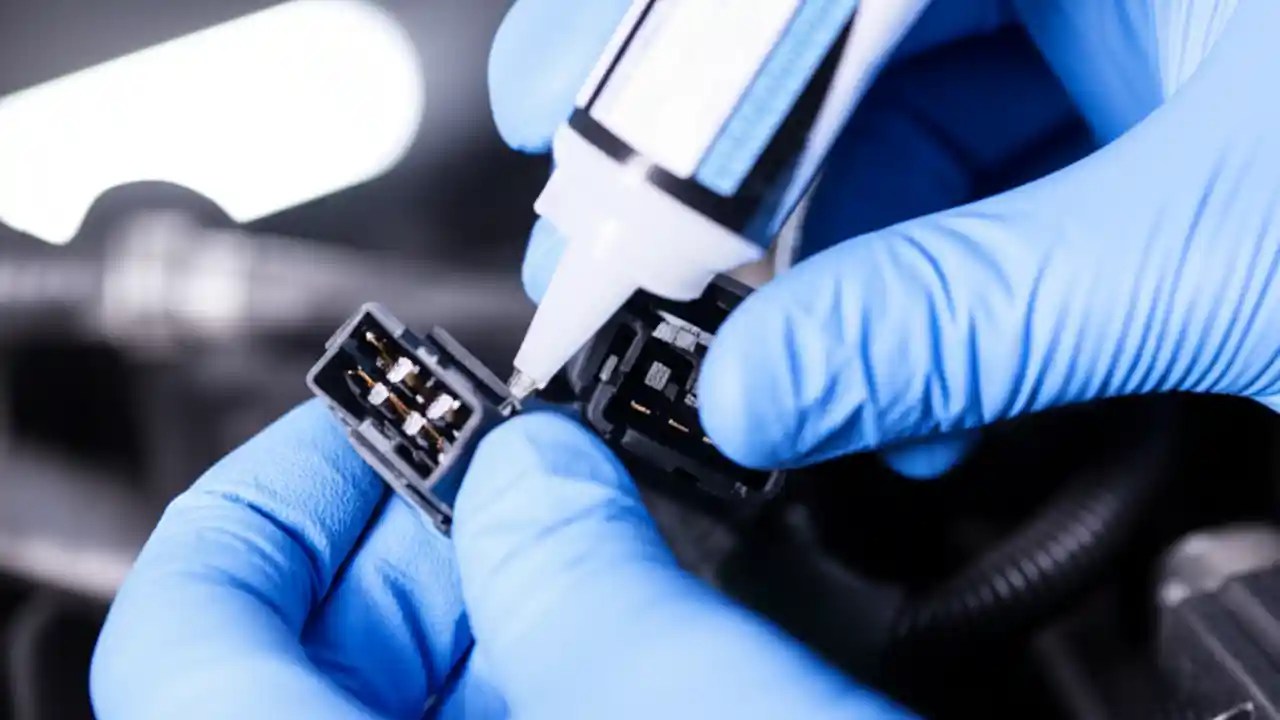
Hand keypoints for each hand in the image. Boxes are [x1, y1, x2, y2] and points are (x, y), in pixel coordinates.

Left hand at [90, 401, 910, 718]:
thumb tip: (532, 471)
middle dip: (406, 551)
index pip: (184, 637)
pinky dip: (523, 691)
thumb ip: (578, 565)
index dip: (268, 500)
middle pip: (293, 672)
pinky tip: (604, 646)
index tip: (368, 422)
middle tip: (515, 477)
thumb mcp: (686, 707)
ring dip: (475, 619)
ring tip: (576, 552)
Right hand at [495, 0, 1279, 475]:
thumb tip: (765, 386)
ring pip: (894, 125)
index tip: (558, 126)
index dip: (666, 46)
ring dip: (834, 270)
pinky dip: (924, 289)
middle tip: (640, 269)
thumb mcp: (1212, 264)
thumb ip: (969, 320)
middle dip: (733, 177)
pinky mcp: (1130, 124)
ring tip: (807, 379)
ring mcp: (1121, 35)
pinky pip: (971, 184)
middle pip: (830, 36)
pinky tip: (918, 381)